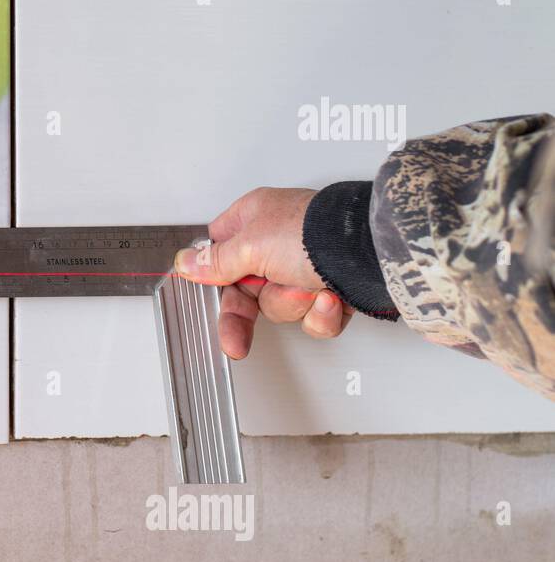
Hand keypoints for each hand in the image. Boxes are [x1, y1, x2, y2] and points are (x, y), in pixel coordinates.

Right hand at [173, 187, 354, 358]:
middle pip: (247, 291)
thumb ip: (215, 260)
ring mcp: (305, 267)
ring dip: (293, 305)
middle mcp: (277, 242)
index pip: (218, 254)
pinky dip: (321, 314)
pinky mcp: (331, 289)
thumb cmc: (317, 234)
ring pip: (280, 307)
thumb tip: (186, 262)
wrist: (374, 253)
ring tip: (310, 288)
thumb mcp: (251, 246)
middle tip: (237, 341)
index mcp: (253, 220)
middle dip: (253, 311)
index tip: (210, 298)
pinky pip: (312, 318)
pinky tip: (329, 298)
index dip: (214, 279)